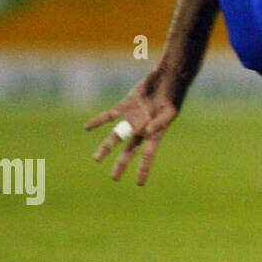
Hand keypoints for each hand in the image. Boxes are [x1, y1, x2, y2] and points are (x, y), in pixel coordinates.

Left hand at [84, 68, 184, 184]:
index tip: (139, 183)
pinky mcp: (126, 105)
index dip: (144, 169)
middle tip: (114, 178)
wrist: (168, 78)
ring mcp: (133, 118)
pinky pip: (110, 115)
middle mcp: (142, 128)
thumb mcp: (170, 111)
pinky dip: (99, 121)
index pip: (148, 155)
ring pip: (117, 136)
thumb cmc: (174, 95)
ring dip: (107, 147)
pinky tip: (88, 127)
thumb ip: (159, 123)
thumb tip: (145, 132)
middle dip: (122, 164)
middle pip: (130, 150)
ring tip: (96, 159)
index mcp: (155, 133)